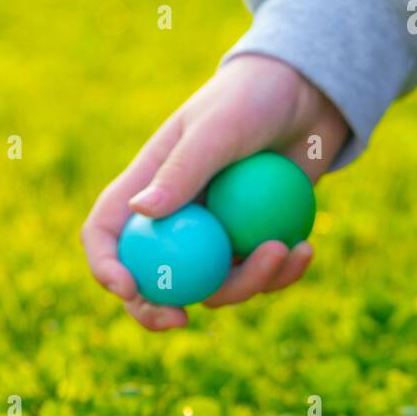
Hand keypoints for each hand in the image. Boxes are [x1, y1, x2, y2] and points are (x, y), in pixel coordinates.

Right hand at [81, 54, 348, 330]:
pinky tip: (305, 250)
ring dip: (247, 284)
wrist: (311, 93)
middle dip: (157, 311)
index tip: (128, 288)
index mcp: (148, 187)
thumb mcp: (218, 128)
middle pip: (148, 282)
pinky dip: (281, 273)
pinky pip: (257, 278)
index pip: (107, 234)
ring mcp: (214, 238)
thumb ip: (182, 170)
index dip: (106, 266)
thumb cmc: (254, 96)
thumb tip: (139, 211)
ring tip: (282, 249)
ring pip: (212, 288)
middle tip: (181, 322)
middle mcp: (176, 219)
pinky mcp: (252, 244)